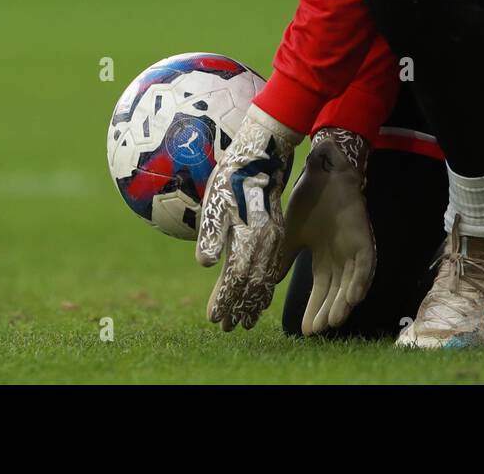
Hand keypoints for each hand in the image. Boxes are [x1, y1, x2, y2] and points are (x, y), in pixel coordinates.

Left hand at [196, 105, 300, 329]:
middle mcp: (265, 243)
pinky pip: (274, 269)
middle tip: (225, 327)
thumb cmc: (231, 177)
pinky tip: (261, 295)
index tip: (214, 319)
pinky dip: (266, 287)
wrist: (260, 155)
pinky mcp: (278, 234)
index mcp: (247, 238)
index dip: (224, 300)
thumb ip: (210, 235)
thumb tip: (204, 264)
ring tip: (244, 321)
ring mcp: (274, 240)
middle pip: (251, 285)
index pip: (234, 279)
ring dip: (253, 302)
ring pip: (265, 280)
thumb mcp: (215, 203)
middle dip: (238, 307)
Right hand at [277, 127, 374, 334]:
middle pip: (335, 293)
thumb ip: (283, 258)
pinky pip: (366, 266)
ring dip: (343, 303)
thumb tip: (266, 283)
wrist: (321, 173)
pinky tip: (353, 297)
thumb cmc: (307, 201)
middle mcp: (339, 259)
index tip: (303, 330)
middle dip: (326, 312)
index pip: (319, 291)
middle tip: (316, 331)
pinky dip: (360, 282)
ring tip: (332, 321)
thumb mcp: (290, 234)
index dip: (312, 309)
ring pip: (351, 285)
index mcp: (322, 259)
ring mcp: (352, 250)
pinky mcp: (363, 239)